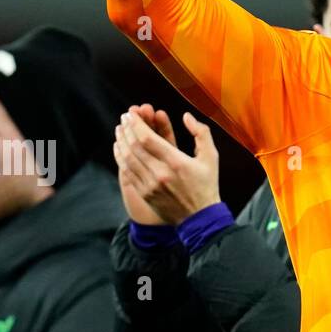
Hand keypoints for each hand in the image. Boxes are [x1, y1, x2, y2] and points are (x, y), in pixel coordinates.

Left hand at [114, 108, 220, 225]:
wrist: (200, 218)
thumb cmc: (206, 185)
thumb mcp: (211, 157)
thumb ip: (201, 133)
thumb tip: (186, 116)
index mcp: (176, 162)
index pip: (147, 138)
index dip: (136, 123)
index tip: (131, 113)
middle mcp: (160, 173)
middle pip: (134, 146)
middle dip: (127, 129)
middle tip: (124, 118)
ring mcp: (150, 185)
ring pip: (128, 159)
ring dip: (121, 141)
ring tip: (119, 130)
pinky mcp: (144, 194)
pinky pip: (127, 172)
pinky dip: (120, 158)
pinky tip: (119, 148)